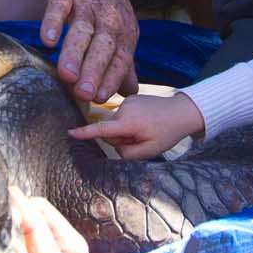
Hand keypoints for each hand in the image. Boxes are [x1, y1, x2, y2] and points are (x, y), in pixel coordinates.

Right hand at [41, 0, 139, 102]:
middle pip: (103, 46)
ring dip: (74, 52)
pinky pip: (58, 7)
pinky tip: (47, 40)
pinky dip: (53, 22)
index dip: (112, 77)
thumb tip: (129, 93)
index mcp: (123, 31)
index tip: (101, 98)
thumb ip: (123, 63)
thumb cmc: (105, 5)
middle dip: (94, 70)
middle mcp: (108, 17)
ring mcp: (86, 3)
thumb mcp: (120, 31)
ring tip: (66, 75)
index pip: (120, 58)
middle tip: (84, 94)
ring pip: (81, 29)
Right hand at [68, 91, 204, 159]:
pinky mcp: (130, 98)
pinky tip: (145, 122)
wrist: (182, 111)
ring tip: (146, 130)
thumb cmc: (167, 133)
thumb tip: (115, 148)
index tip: (70, 133)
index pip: (102, 129)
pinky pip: (122, 116)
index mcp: (129, 122)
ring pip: (116, 124)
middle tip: (142, 139)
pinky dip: (130, 122)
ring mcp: (127, 101)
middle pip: (111, 131)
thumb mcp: (150, 151)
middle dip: (122, 139)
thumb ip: (128, 154)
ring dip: (127, 131)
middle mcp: (124, 108)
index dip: (85, 133)